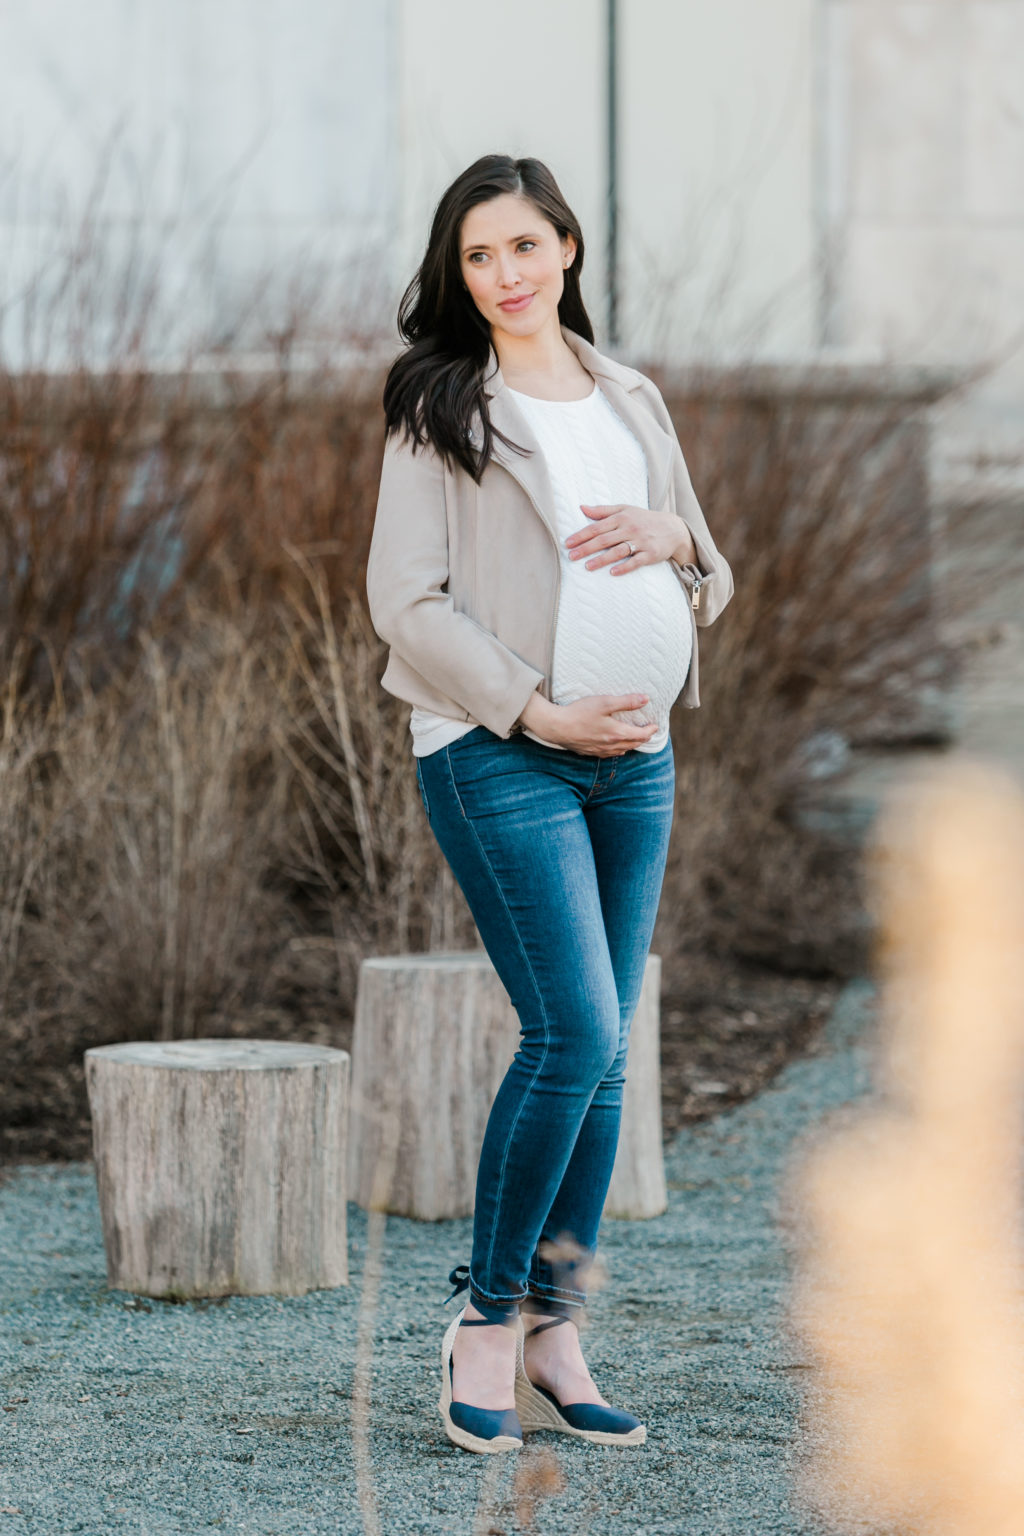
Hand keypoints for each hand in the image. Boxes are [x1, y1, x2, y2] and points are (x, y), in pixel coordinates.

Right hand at [519, 691, 658, 757]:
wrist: (557, 727)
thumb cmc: (579, 713)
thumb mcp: (604, 702)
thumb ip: (626, 702)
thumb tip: (645, 699)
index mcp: (617, 733)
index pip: (641, 735)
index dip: (650, 730)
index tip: (655, 725)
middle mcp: (611, 745)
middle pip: (633, 744)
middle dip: (643, 738)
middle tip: (648, 731)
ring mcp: (600, 751)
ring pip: (622, 750)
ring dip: (631, 744)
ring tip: (634, 738)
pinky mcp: (590, 752)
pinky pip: (609, 753)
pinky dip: (618, 749)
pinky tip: (615, 745)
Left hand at [565, 503, 697, 572]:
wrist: (673, 528)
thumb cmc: (644, 519)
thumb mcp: (625, 510)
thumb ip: (603, 510)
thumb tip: (581, 508)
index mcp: (621, 517)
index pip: (597, 527)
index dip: (581, 535)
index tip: (568, 543)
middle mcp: (630, 528)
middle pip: (604, 539)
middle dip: (586, 548)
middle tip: (571, 556)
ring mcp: (641, 542)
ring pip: (618, 551)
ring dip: (602, 559)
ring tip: (587, 566)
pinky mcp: (650, 554)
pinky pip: (636, 561)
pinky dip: (624, 567)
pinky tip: (613, 572)